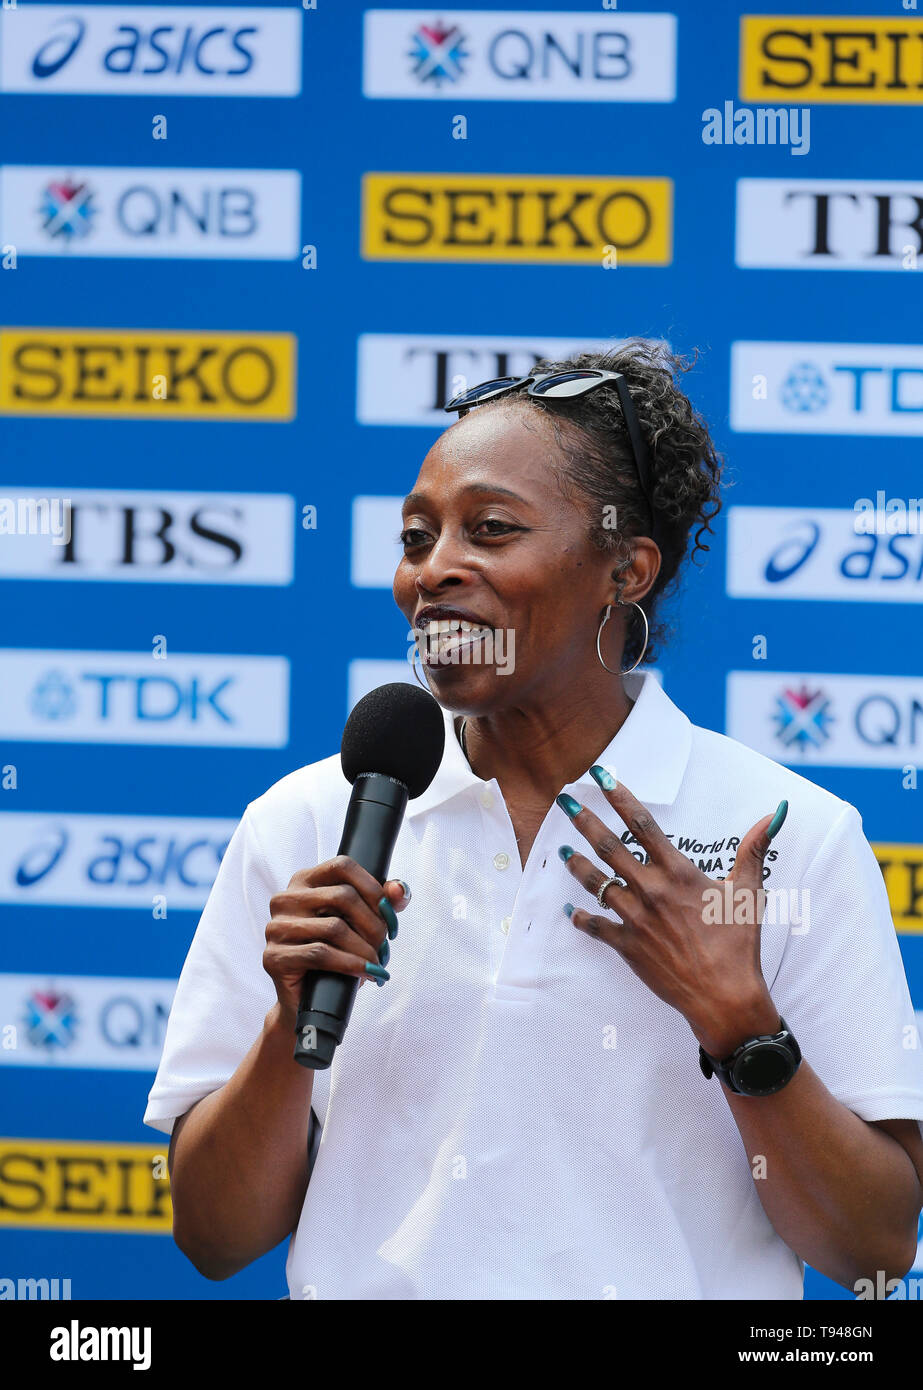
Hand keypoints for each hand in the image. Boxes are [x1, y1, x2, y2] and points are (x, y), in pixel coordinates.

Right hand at [263, 859, 409, 1025]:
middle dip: (373, 923)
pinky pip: (320, 954)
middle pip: (342, 896)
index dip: (372, 887)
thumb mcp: (360, 923)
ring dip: (365, 948)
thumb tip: (399, 889)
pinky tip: (365, 972)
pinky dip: (350, 964)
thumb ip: (382, 901)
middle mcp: (285, 899)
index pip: (342, 865)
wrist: (309, 999)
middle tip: (385, 944)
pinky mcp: (274, 957)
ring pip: (334, 928)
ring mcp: (275, 928)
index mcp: (304, 881)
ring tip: (377, 963)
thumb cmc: (336, 954)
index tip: (389, 912)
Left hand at [556, 771, 787, 1058]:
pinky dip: (581, 919)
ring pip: (596, 884)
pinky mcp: (627, 947)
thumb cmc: (739, 945)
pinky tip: (569, 912)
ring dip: (576, 865)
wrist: (724, 997)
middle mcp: (651, 891)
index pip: (643, 824)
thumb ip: (754, 849)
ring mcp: (635, 919)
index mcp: (678, 873)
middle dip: (584, 821)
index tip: (601, 775)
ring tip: (560, 849)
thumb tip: (774, 813)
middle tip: (564, 801)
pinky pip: (597, 928)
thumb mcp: (748, 892)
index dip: (620, 796)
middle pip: (609, 847)